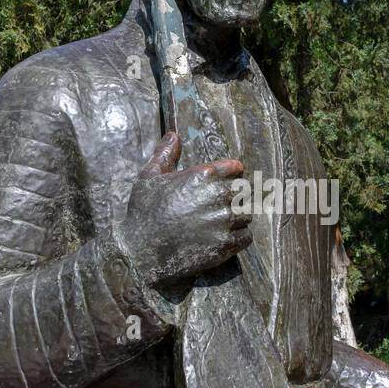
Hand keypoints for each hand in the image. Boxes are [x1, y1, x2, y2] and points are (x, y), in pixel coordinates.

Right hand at [117, 132, 252, 285]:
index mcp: (203, 175)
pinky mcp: (226, 244)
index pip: (235, 168)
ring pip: (247, 214)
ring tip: (224, 223)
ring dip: (238, 218)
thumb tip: (173, 135)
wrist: (141, 252)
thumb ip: (165, 154)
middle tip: (222, 206)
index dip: (232, 174)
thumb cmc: (143, 212)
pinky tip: (227, 238)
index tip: (229, 180)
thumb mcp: (149, 177)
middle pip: (243, 191)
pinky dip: (240, 237)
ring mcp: (223, 221)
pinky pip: (246, 237)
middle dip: (235, 197)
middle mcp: (217, 195)